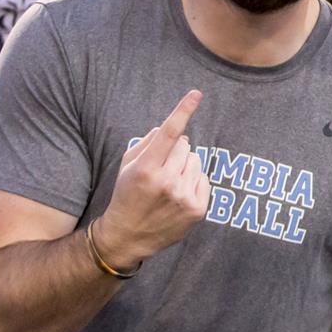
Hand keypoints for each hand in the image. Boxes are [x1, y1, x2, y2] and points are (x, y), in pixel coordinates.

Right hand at [91, 90, 210, 272]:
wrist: (127, 237)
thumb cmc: (127, 195)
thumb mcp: (127, 166)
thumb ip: (147, 143)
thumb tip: (171, 128)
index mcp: (146, 169)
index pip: (169, 133)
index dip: (183, 111)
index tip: (196, 94)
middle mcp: (166, 182)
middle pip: (185, 146)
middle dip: (175, 152)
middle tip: (160, 169)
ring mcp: (183, 197)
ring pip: (196, 160)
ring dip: (185, 166)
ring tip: (168, 184)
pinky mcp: (198, 209)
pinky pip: (204, 178)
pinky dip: (193, 182)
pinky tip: (178, 196)